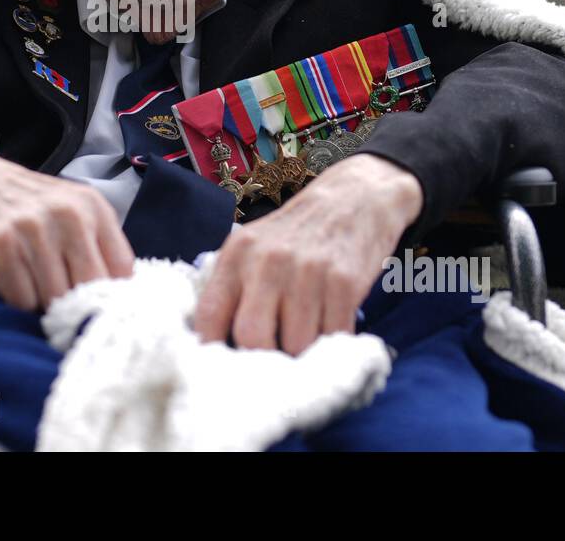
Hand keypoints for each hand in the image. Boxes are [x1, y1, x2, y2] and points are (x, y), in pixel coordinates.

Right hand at [0, 138, 133, 310]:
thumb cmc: (19, 202)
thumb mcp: (69, 207)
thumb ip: (95, 244)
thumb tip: (116, 298)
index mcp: (92, 206)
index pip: (122, 269)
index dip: (110, 295)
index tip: (96, 306)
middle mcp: (67, 215)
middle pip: (90, 288)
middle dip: (75, 305)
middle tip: (60, 305)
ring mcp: (32, 229)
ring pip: (54, 299)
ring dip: (42, 304)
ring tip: (30, 283)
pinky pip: (21, 299)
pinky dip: (16, 301)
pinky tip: (9, 279)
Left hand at [192, 153, 422, 353]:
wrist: (355, 198)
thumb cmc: (297, 233)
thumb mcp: (254, 247)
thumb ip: (234, 288)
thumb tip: (217, 345)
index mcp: (237, 254)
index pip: (209, 316)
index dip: (213, 351)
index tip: (224, 367)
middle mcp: (268, 261)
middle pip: (251, 338)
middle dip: (262, 360)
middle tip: (273, 362)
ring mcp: (308, 271)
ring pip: (295, 345)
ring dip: (301, 355)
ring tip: (305, 341)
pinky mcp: (344, 281)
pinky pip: (332, 337)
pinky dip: (331, 345)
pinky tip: (330, 330)